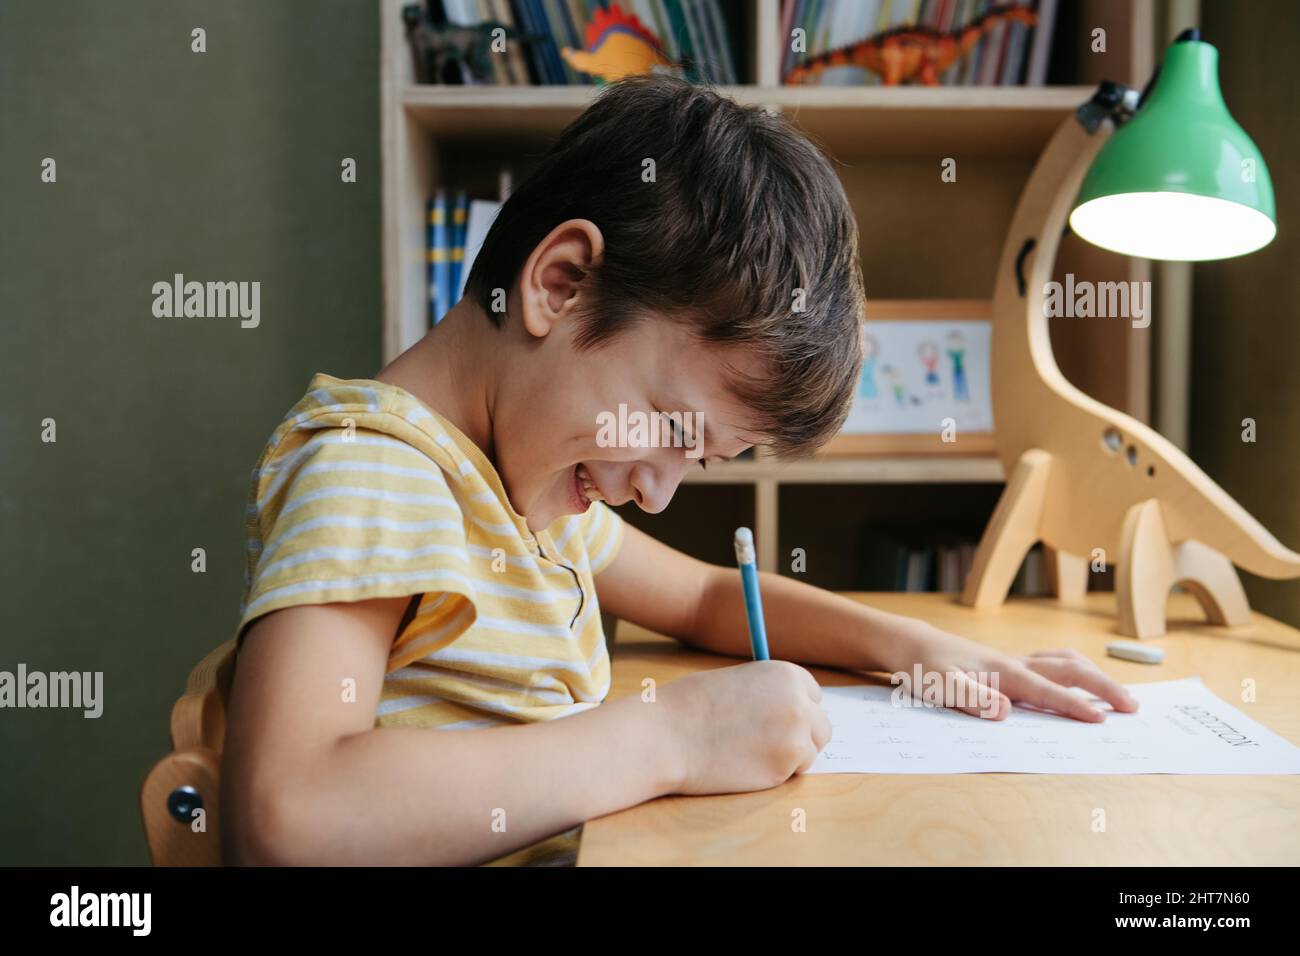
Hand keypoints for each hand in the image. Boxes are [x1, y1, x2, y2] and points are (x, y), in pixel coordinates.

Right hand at [659, 660, 832, 794]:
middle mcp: (799, 705)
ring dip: (789, 756)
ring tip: (751, 752)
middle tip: (773, 742)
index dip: (797, 707)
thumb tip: (789, 707)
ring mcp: (794, 740)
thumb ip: (769, 692)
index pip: (813, 695)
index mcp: (787, 675)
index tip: (780, 718)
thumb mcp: (738, 681)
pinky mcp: (783, 771)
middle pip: (822, 726)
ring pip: (810, 752)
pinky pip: (791, 775)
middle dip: (802, 735)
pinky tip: (744, 764)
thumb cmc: (691, 705)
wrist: (668, 736)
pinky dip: (774, 773)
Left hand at [884, 623, 1139, 722]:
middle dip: (1103, 687)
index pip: (1047, 692)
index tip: (1102, 720)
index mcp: (1003, 673)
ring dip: (1093, 675)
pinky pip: (1051, 663)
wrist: (912, 643)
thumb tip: (1005, 712)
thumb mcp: (938, 686)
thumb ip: (971, 698)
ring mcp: (1014, 660)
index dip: (1075, 706)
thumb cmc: (924, 667)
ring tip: (1116, 694)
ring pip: (1064, 661)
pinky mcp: (1009, 663)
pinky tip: (1079, 680)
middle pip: (1069, 670)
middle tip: (1132, 707)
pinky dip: (1074, 670)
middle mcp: (1015, 663)